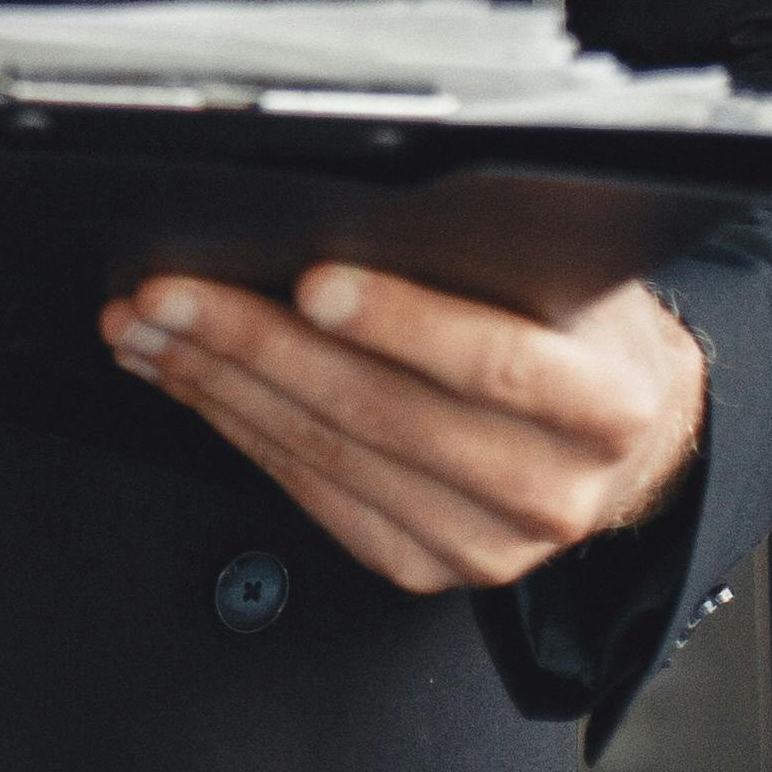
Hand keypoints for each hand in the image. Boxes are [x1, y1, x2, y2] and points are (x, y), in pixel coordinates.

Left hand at [99, 265, 707, 594]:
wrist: (623, 439)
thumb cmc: (578, 335)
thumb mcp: (573, 282)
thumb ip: (496, 256)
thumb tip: (361, 203)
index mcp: (604, 404)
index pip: (496, 361)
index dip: (400, 322)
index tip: (311, 279)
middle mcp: (552, 489)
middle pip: (381, 413)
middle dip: (255, 345)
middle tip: (167, 293)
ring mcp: (487, 544)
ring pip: (329, 455)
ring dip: (219, 385)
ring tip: (147, 327)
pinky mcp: (426, 567)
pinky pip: (311, 494)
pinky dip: (236, 428)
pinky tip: (187, 380)